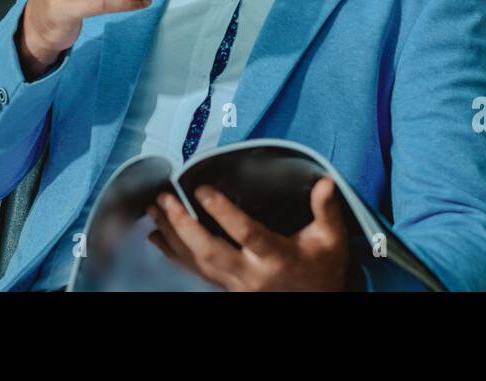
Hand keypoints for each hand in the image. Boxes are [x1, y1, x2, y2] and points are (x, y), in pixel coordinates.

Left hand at [146, 177, 349, 291]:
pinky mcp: (227, 290)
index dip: (222, 211)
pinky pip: (195, 273)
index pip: (245, 233)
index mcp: (277, 258)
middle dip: (182, 224)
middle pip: (209, 251)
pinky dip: (174, 255)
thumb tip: (325, 182)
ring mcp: (236, 286)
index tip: (202, 190)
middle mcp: (252, 274)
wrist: (319, 304)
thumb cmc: (323, 270)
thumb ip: (326, 210)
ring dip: (172, 236)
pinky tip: (158, 238)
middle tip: (164, 198)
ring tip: (154, 210)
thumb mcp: (331, 240)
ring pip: (197, 263)